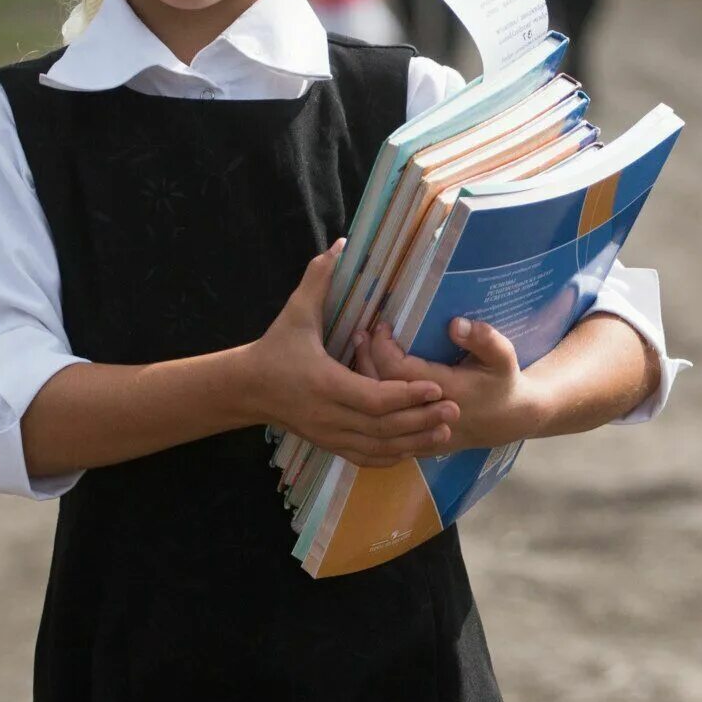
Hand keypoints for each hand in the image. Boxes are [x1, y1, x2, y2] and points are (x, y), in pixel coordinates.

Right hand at [242, 242, 458, 467]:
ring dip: (414, 442)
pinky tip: (415, 448)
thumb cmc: (275, 348)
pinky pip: (365, 457)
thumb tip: (342, 244)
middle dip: (421, 420)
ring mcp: (329, 435)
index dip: (407, 394)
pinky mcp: (329, 444)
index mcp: (325, 383)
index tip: (436, 386)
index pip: (373, 398)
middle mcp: (329, 415)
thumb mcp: (295, 312)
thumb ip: (319, 279)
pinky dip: (392, 456)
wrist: (247, 389)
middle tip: (455, 410)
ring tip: (446, 433)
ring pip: (378, 447)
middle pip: (383, 428)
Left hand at [356, 318, 548, 452]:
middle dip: (367, 359)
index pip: (401, 372)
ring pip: (379, 410)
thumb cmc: (503, 382)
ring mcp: (421, 433)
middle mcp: (430, 415)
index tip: (383, 326)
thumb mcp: (503, 356)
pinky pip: (385, 425)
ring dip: (364, 379)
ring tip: (359, 350)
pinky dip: (371, 403)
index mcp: (449, 391)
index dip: (384, 348)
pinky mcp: (417, 441)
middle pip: (383, 390)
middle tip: (362, 334)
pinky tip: (365, 381)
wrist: (509, 421)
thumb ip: (483, 338)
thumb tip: (454, 324)